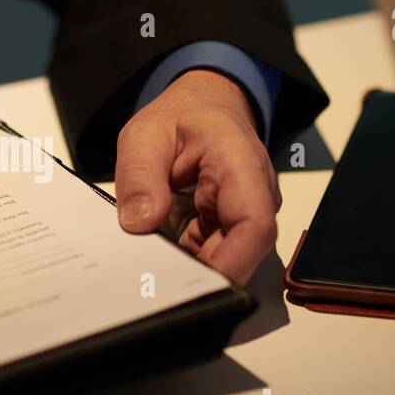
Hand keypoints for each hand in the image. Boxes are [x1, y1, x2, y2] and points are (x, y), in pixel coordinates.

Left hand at [115, 69, 280, 285]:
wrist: (204, 108)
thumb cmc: (181, 117)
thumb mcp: (144, 136)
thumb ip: (140, 176)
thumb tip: (140, 222)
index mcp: (239, 163)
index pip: (254, 225)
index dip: (232, 263)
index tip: (199, 286)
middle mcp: (253, 194)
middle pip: (238, 251)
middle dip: (198, 273)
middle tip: (151, 284)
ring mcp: (242, 214)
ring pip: (221, 257)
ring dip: (185, 266)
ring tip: (146, 266)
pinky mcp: (227, 228)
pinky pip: (207, 254)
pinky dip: (181, 258)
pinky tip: (155, 256)